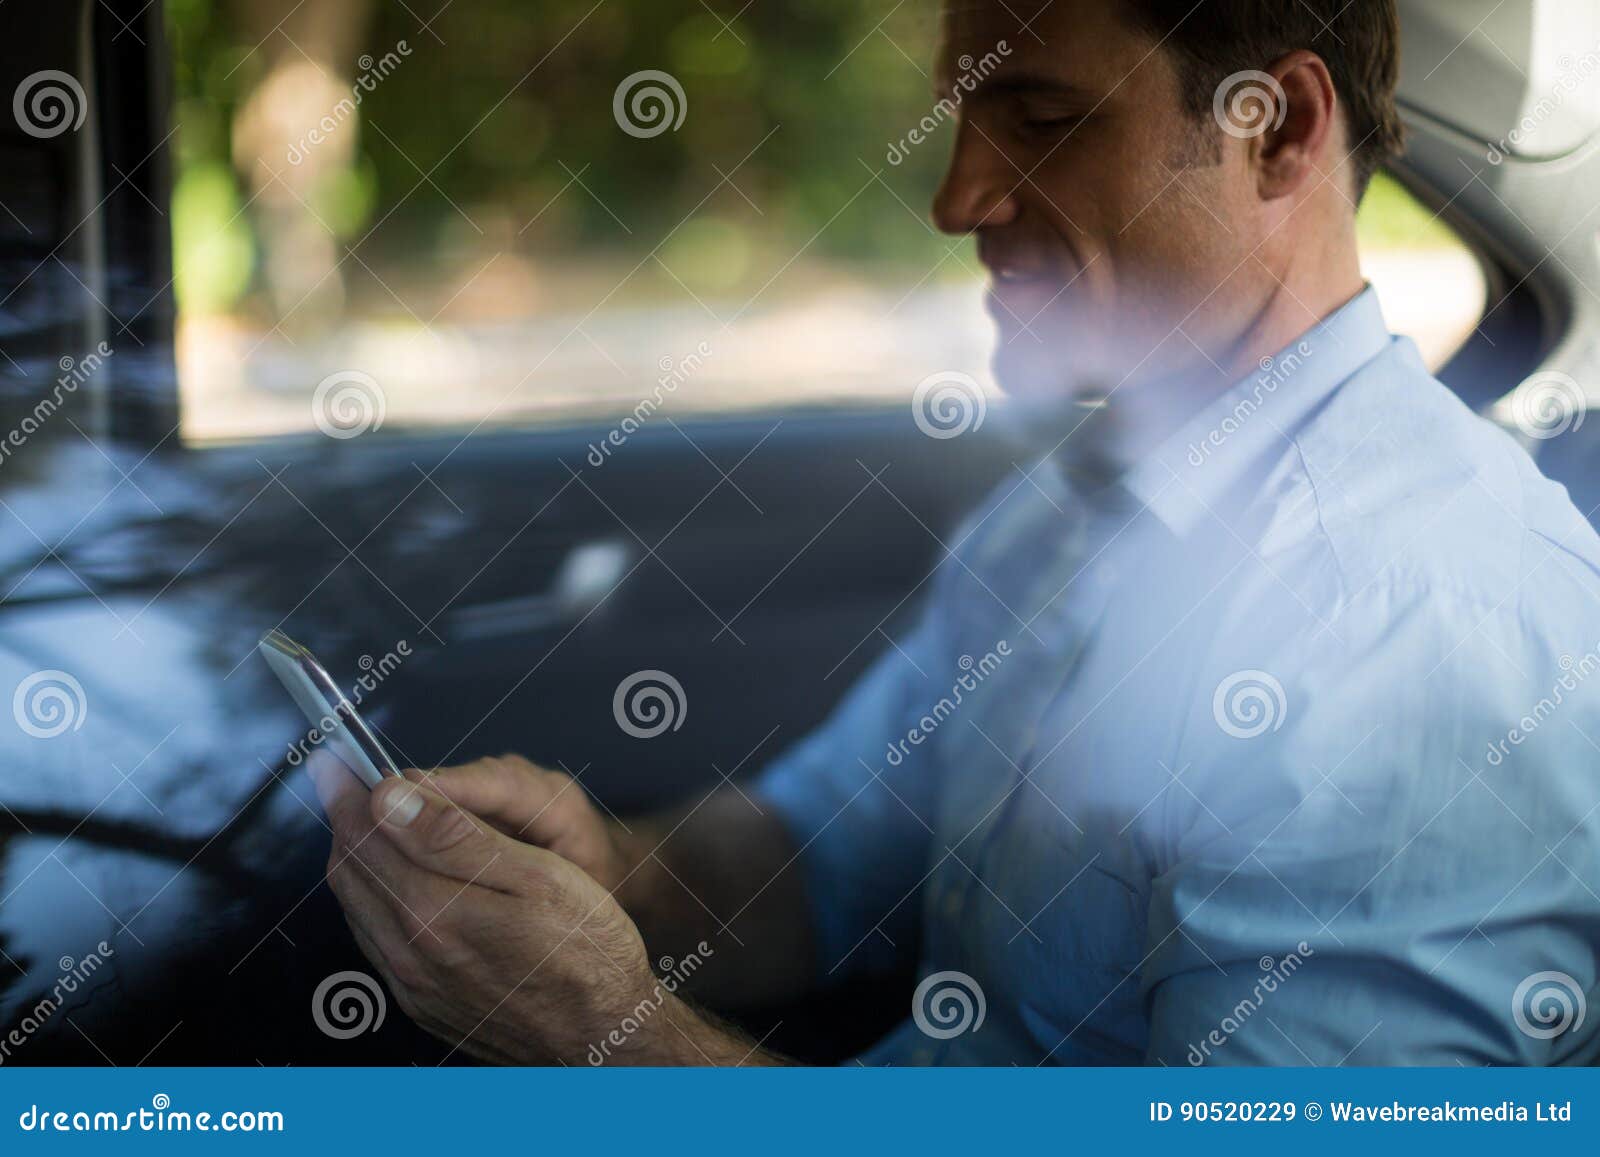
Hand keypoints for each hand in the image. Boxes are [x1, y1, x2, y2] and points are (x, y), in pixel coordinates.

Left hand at [312, 759, 690, 1063]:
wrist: (604, 1038)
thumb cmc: (586, 950)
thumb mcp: (538, 874)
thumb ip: (455, 836)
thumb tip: (389, 797)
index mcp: (433, 910)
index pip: (365, 836)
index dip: (351, 791)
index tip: (343, 761)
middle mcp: (408, 952)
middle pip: (349, 871)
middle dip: (348, 820)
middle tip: (352, 782)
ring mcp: (411, 985)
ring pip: (357, 907)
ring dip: (357, 860)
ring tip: (374, 823)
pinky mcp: (421, 1005)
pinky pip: (375, 943)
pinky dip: (373, 900)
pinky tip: (398, 883)